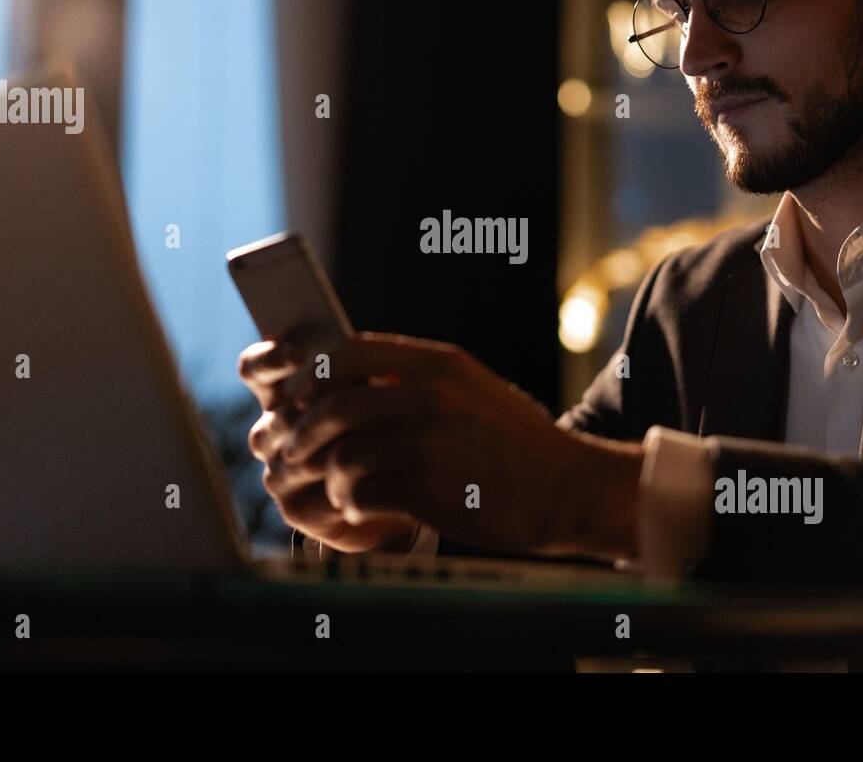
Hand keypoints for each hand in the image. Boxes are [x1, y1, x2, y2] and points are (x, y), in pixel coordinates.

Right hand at [238, 334, 421, 553]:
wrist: (396, 486)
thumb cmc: (383, 425)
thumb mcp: (374, 391)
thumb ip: (358, 373)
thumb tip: (362, 364)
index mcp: (280, 396)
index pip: (254, 369)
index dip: (270, 359)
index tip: (299, 353)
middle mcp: (270, 434)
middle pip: (282, 417)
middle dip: (328, 411)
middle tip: (369, 404)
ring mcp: (277, 472)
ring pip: (300, 455)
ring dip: (343, 447)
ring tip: (382, 439)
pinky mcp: (293, 508)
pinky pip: (316, 489)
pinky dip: (350, 479)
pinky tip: (377, 473)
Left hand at [271, 332, 643, 559]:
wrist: (568, 488)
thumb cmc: (515, 442)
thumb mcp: (472, 389)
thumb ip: (419, 380)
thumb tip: (354, 382)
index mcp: (440, 364)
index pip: (351, 352)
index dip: (313, 375)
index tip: (299, 397)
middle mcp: (433, 398)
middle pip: (336, 405)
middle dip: (304, 432)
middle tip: (295, 452)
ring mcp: (432, 445)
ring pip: (344, 454)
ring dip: (329, 477)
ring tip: (337, 489)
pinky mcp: (431, 492)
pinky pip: (362, 495)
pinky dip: (350, 506)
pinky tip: (361, 511)